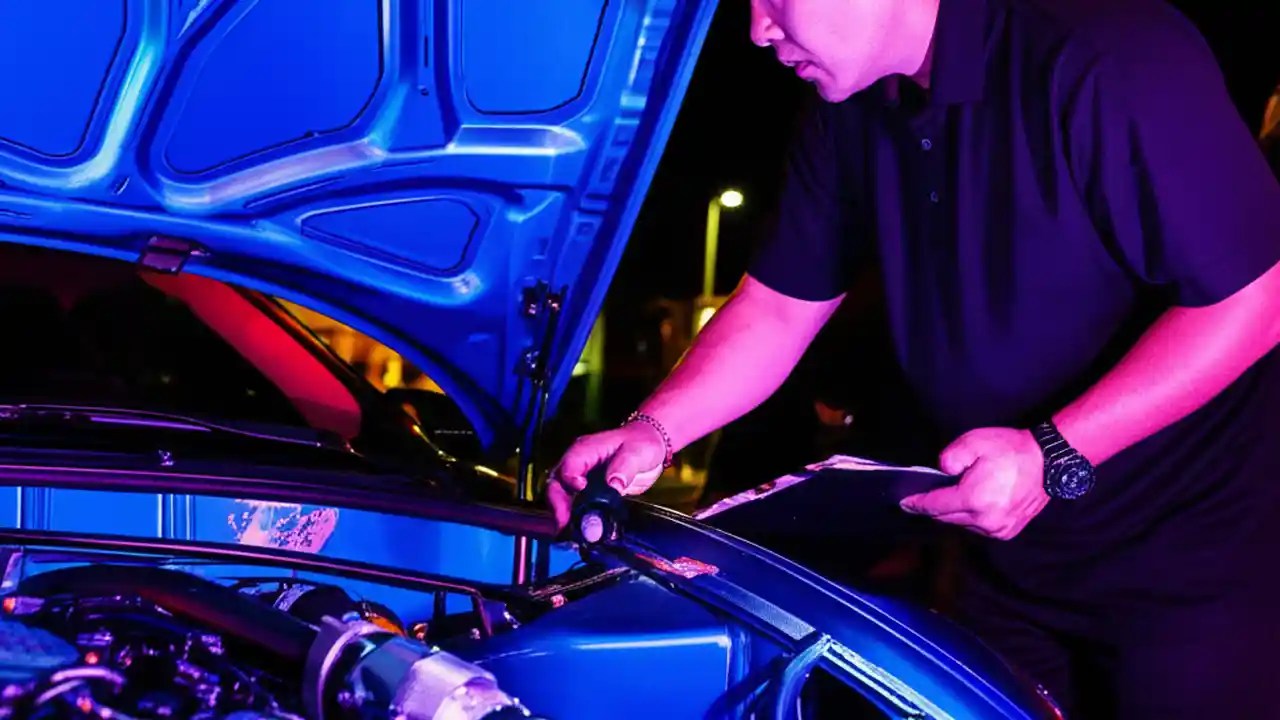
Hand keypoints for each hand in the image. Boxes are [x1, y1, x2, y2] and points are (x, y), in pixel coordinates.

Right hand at [545, 423, 666, 529]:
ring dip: (561, 513)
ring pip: (560, 495)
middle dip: (557, 504)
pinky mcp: (585, 490)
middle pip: (557, 482)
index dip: (570, 481)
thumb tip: (614, 485)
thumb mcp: (637, 453)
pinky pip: (571, 503)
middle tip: (564, 524)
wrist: (647, 445)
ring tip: (567, 531)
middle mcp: (577, 462)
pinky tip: (575, 529)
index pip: (569, 465)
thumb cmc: (641, 444)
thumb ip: (625, 468)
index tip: (579, 493)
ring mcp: (579, 476)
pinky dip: (571, 516)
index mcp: (586, 449)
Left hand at [898, 428, 1048, 539]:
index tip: (904, 503)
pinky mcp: (1008, 531)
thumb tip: (941, 473)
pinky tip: (973, 503)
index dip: (917, 504)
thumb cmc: (1011, 450)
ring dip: (955, 512)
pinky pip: (979, 528)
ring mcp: (998, 529)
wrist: (1049, 462)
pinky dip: (972, 518)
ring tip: (956, 495)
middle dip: (935, 507)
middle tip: (928, 495)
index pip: (935, 506)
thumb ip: (950, 458)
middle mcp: (985, 520)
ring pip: (962, 524)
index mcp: (974, 499)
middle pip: (946, 518)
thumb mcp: (974, 442)